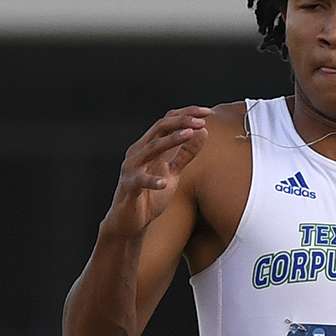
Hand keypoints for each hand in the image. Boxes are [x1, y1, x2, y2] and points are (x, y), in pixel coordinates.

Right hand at [107, 107, 209, 237]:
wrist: (129, 223)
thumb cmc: (150, 197)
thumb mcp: (173, 172)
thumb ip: (186, 154)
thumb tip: (203, 132)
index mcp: (149, 146)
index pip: (167, 122)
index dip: (186, 114)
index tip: (207, 112)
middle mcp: (139, 152)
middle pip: (159, 128)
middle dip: (181, 121)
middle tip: (201, 121)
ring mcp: (132, 168)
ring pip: (151, 148)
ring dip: (171, 140)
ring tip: (189, 134)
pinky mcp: (128, 187)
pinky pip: (140, 181)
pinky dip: (152, 180)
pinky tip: (163, 182)